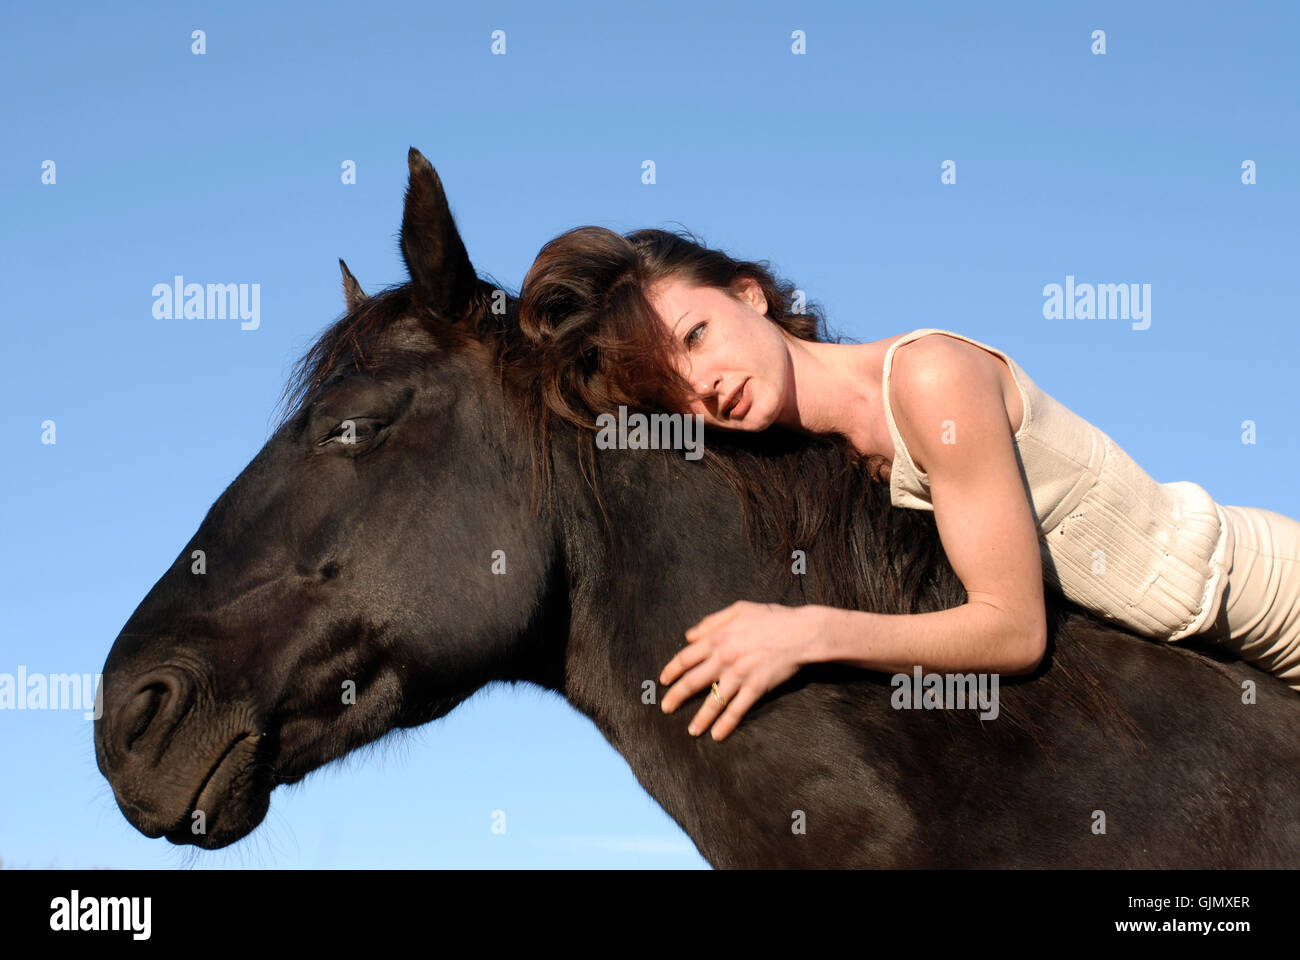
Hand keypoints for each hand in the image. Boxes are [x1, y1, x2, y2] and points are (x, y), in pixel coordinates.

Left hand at [659, 601, 820, 740]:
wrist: (803, 632)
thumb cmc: (773, 617)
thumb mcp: (739, 609)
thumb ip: (711, 622)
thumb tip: (689, 635)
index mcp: (718, 637)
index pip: (686, 657)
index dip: (672, 670)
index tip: (663, 681)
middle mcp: (724, 657)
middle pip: (692, 681)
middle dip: (676, 697)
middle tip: (666, 708)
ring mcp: (739, 674)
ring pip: (713, 701)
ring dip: (700, 718)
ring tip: (691, 731)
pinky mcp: (756, 687)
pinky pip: (737, 710)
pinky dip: (726, 724)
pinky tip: (717, 736)